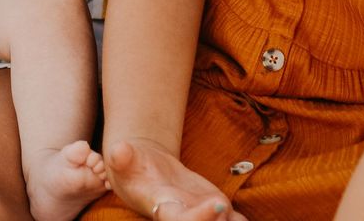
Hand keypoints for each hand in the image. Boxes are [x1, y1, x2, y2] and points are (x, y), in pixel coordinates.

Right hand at [104, 138, 247, 220]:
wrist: (146, 172)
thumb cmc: (131, 165)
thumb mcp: (123, 159)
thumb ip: (122, 156)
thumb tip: (120, 149)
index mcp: (164, 209)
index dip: (200, 217)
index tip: (217, 203)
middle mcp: (186, 217)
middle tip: (225, 205)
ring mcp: (204, 215)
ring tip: (238, 216)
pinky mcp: (217, 210)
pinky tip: (243, 217)